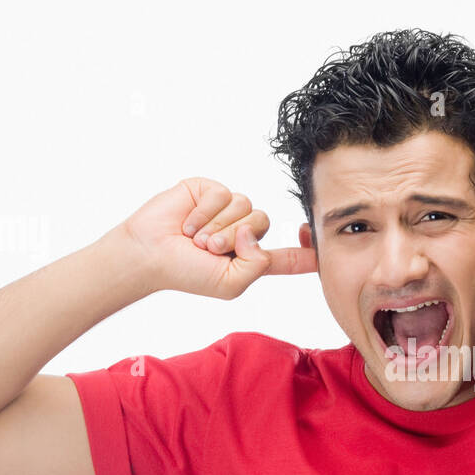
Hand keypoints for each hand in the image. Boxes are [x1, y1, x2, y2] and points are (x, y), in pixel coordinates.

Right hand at [114, 177, 315, 298]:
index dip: (308, 252)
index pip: (288, 256)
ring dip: (217, 227)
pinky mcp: (210, 190)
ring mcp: (227, 209)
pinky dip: (204, 212)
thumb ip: (256, 267)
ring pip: (244, 207)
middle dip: (234, 238)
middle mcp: (242, 231)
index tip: (325, 245)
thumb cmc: (186, 273)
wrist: (149, 253)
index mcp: (251, 258)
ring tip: (195, 239)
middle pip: (263, 223)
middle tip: (207, 250)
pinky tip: (187, 222)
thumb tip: (254, 233)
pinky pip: (222, 194)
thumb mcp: (230, 284)